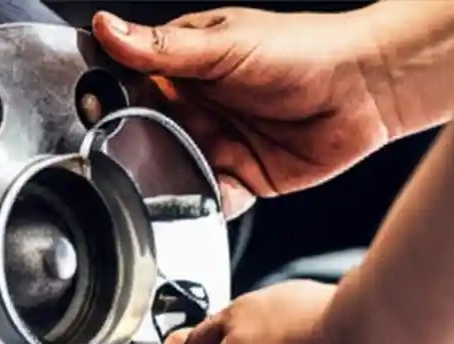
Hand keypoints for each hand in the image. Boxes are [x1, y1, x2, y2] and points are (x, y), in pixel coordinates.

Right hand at [91, 7, 399, 217]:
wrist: (366, 89)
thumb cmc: (303, 49)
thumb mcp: (224, 45)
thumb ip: (163, 48)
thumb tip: (105, 28)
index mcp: (183, 66)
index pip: (127, 84)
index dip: (104, 101)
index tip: (88, 114)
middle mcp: (196, 108)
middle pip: (144, 137)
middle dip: (133, 151)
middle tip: (123, 158)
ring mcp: (217, 144)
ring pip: (173, 173)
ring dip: (166, 183)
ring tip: (163, 182)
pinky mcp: (244, 178)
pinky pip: (210, 199)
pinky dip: (203, 206)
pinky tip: (202, 198)